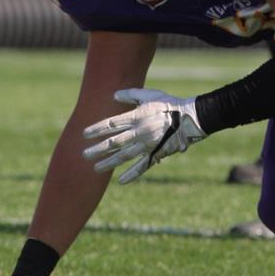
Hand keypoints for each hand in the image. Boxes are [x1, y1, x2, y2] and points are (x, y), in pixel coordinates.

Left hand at [82, 88, 206, 184]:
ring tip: (96, 168)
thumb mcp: (149, 94)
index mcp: (136, 117)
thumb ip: (131, 95)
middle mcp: (139, 132)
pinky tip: (121, 180)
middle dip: (98, 149)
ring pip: (124, 156)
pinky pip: (142, 166)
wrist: (190, 117)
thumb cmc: (169, 104)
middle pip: (114, 142)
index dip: (97, 129)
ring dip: (109, 163)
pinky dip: (132, 174)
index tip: (84, 134)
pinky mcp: (156, 153)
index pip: (111, 124)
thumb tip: (114, 95)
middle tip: (84, 155)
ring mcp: (147, 145)